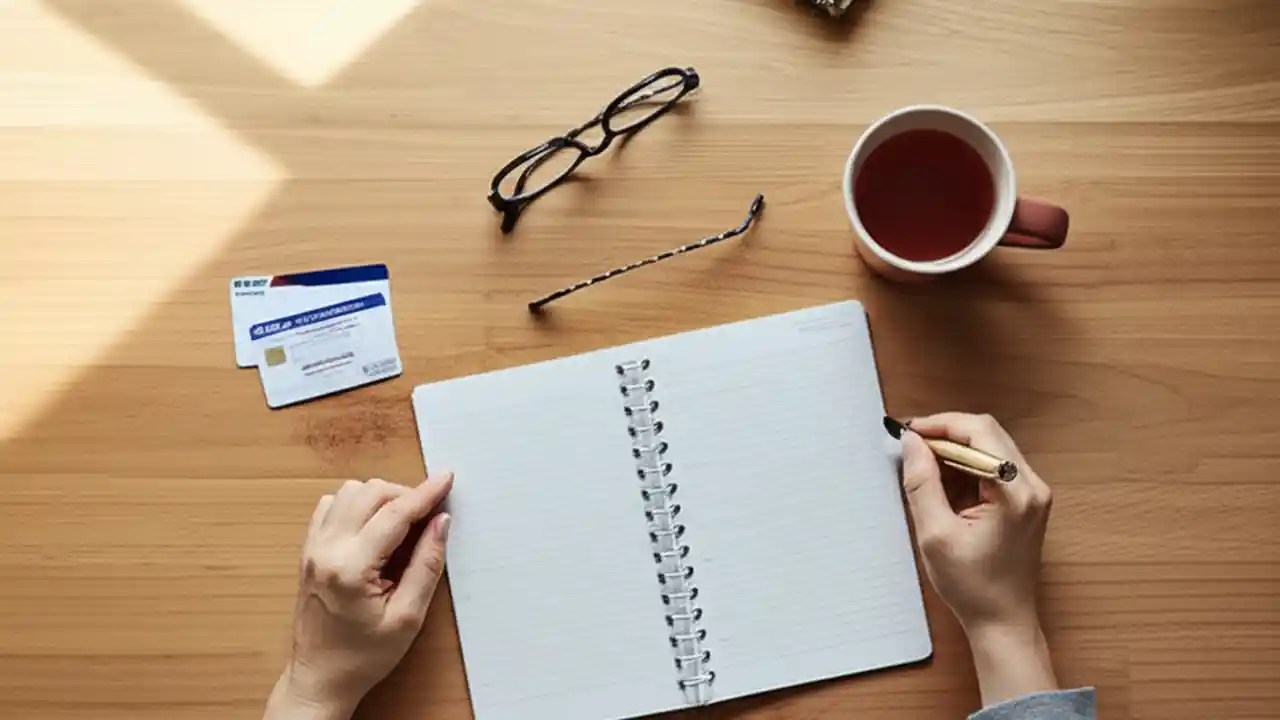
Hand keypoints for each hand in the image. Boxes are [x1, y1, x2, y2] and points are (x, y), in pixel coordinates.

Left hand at [265, 474, 453, 719]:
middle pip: (370, 492)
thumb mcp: (407, 617)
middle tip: (429, 513)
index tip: (446, 479)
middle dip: (404, 494)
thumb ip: (426, 565)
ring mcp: (312, 548)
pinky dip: (356, 505)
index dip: (425, 493)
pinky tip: (373, 526)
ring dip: (380, 497)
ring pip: (348, 492)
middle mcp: (325, 550)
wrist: (319, 678)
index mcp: (351, 568)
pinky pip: (330, 506)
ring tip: (402, 522)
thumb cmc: (362, 657)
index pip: (394, 513)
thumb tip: (441, 522)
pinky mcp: (307, 551)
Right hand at [899, 413, 1056, 705]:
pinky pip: (994, 465)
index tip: (907, 432)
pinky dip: (966, 466)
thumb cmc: (972, 587)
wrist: (1003, 621)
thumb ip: (922, 483)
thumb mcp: (935, 534)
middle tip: (911, 446)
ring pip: (990, 446)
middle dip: (945, 434)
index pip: (978, 432)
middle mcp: (1032, 486)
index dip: (939, 425)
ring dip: (955, 450)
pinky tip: (944, 484)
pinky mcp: (1027, 500)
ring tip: (924, 468)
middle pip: (986, 433)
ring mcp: (1033, 492)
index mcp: (1014, 492)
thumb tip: (911, 443)